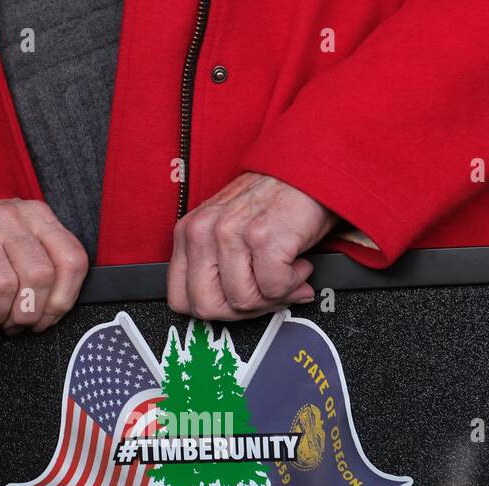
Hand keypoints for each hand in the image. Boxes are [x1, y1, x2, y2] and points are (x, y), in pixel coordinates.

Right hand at [0, 199, 88, 356]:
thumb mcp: (24, 235)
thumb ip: (48, 260)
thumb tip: (59, 309)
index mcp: (36, 217)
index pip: (71, 260)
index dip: (65, 298)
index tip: (52, 314)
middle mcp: (8, 221)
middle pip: (39, 277)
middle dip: (33, 312)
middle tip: (21, 322)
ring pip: (4, 287)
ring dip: (2, 317)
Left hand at [167, 172, 338, 319]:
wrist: (308, 171)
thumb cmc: (272, 201)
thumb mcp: (227, 231)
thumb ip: (217, 269)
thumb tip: (231, 310)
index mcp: (188, 233)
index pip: (180, 299)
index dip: (214, 310)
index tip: (237, 302)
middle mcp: (202, 232)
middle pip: (206, 307)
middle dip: (242, 310)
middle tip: (265, 294)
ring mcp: (229, 234)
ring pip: (242, 301)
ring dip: (273, 295)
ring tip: (286, 272)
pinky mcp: (262, 238)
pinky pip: (273, 288)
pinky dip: (293, 283)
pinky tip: (297, 265)